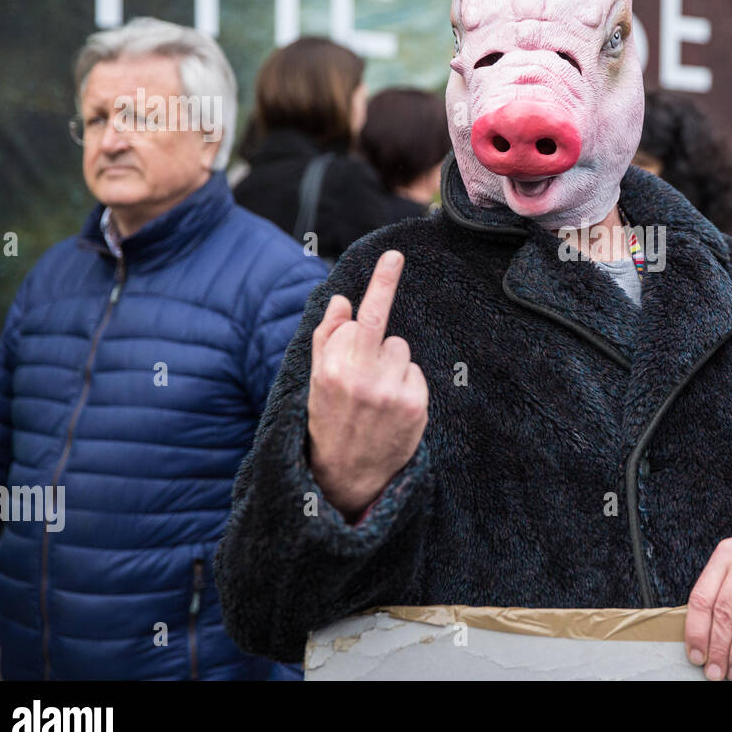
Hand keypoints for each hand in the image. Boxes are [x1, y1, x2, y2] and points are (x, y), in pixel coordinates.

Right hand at [307, 250, 428, 517]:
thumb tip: (342, 299)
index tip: (395, 255)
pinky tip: (390, 408)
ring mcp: (394, 394)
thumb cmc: (328, 419)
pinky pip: (416, 374)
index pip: (366, 315)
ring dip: (391, 365)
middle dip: (379, 329)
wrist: (346, 476)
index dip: (382, 282)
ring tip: (374, 396)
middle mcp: (366, 379)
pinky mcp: (416, 407)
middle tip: (378, 315)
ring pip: (402, 351)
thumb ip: (327, 337)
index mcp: (336, 368)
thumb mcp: (315, 380)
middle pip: (385, 331)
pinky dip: (405, 384)